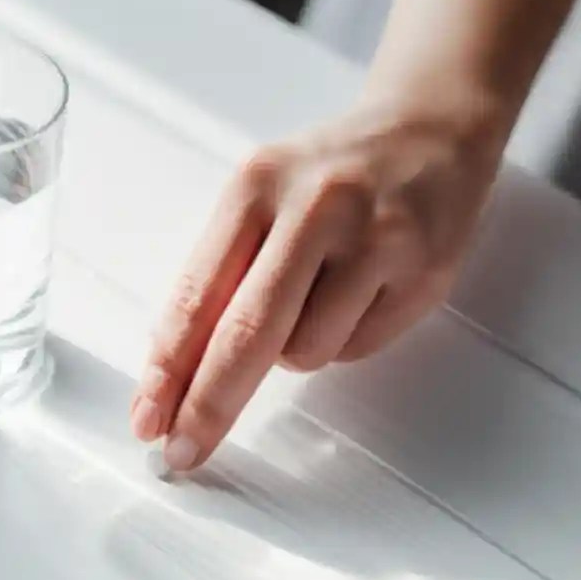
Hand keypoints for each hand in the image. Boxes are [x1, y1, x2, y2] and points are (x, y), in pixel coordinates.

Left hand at [130, 99, 504, 470]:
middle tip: (183, 450)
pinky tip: (364, 292)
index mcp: (255, 186)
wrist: (431, 129)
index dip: (169, 367)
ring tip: (323, 292)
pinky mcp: (423, 272)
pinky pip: (358, 348)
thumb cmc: (331, 175)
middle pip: (249, 332)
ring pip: (307, 351)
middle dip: (209, 403)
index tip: (149, 417)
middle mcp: (315, 207)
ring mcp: (375, 240)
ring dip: (298, 350)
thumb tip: (174, 369)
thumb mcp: (260, 199)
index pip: (198, 294)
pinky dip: (346, 338)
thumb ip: (220, 273)